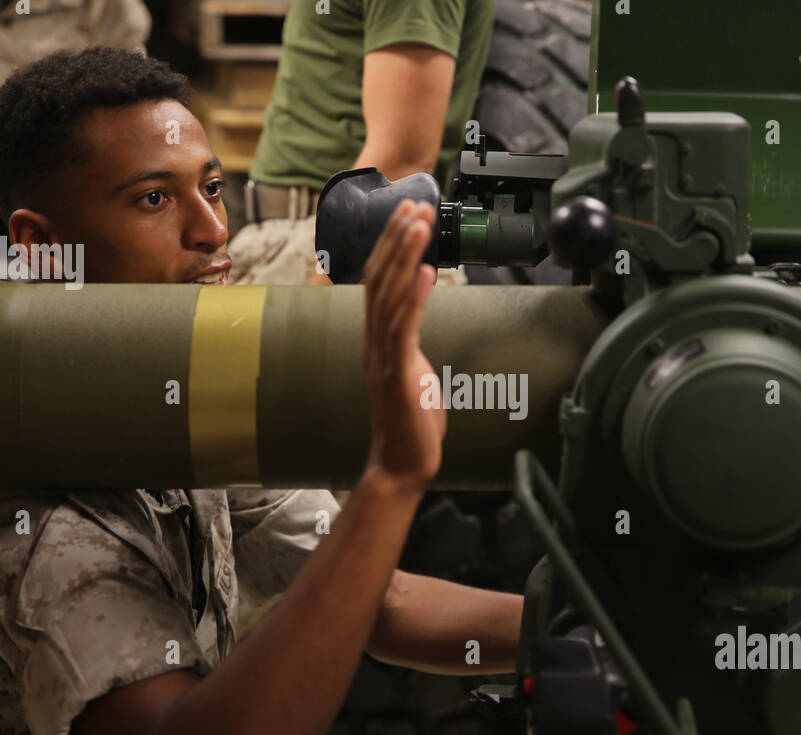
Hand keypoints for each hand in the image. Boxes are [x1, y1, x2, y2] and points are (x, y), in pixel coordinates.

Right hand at [360, 199, 443, 495]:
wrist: (402, 465)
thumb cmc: (410, 424)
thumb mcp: (414, 372)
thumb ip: (412, 344)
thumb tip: (416, 322)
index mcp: (378, 339)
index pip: (379, 281)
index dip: (391, 246)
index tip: (407, 215)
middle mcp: (374, 341)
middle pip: (379, 277)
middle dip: (397, 238)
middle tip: (414, 203)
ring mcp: (383, 355)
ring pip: (388, 295)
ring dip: (405, 256)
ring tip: (420, 224)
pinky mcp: (398, 372)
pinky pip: (403, 327)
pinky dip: (414, 297)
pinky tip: (426, 272)